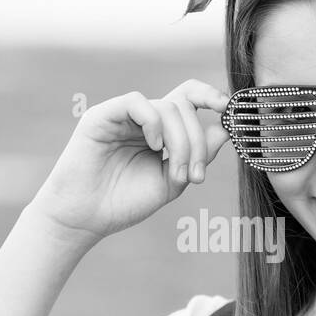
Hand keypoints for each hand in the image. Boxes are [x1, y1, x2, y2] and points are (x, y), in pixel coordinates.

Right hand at [29, 79, 230, 241]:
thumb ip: (198, 156)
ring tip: (175, 174)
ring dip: (181, 142)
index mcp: (160, 130)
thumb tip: (226, 130)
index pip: (188, 98)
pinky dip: (154, 123)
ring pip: (167, 107)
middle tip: (195, 175)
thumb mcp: (172, 181)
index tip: (230, 111)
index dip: (211, 96)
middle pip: (184, 105)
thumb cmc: (124, 202)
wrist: (85, 219)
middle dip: (198, 141)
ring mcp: (122, 115)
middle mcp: (142, 119)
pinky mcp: (102, 116)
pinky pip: (137, 102)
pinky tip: (155, 148)